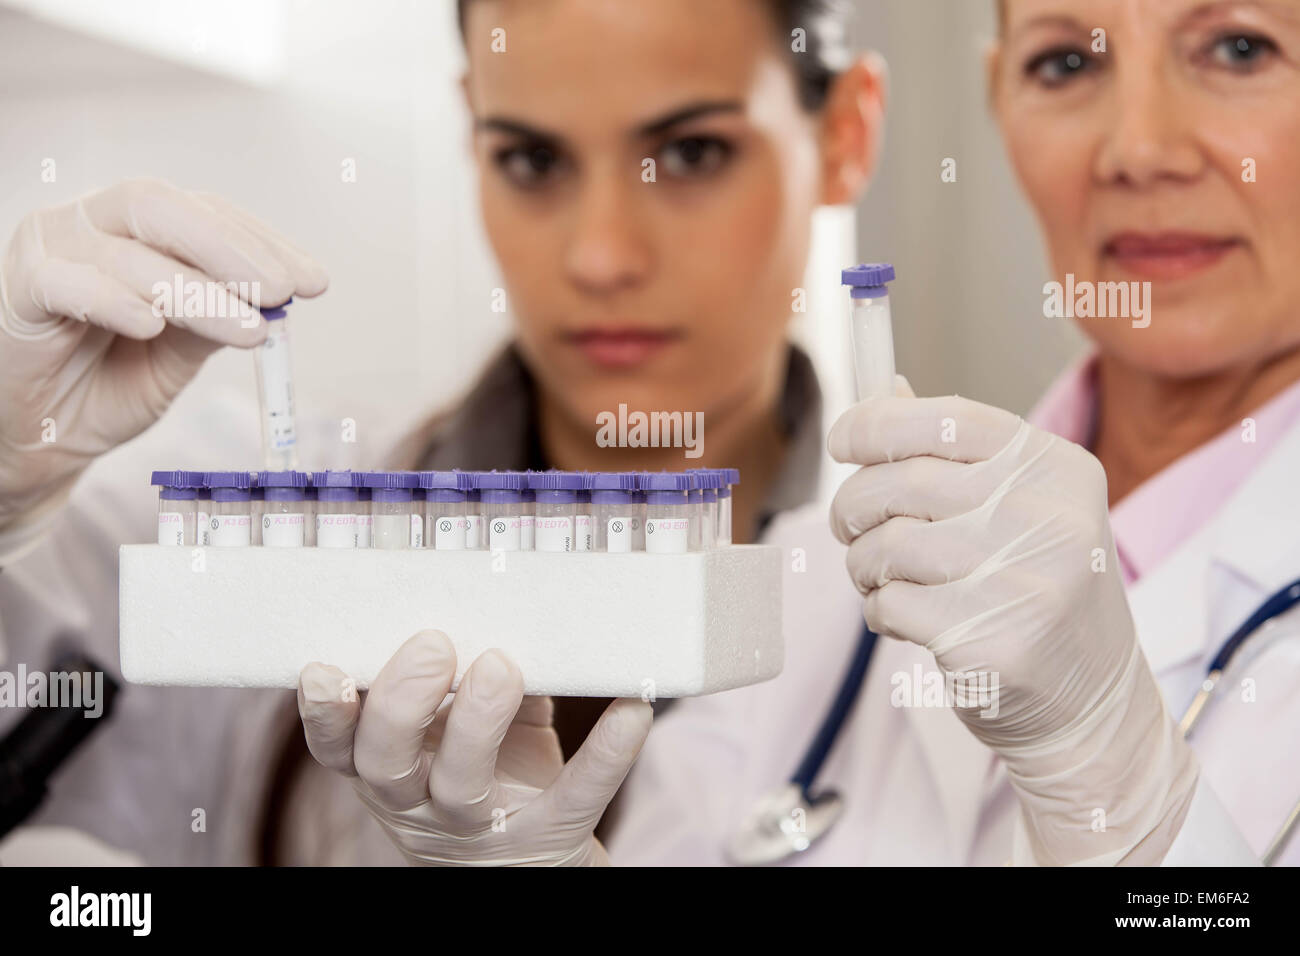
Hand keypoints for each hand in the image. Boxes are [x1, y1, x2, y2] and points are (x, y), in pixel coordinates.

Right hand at [0, 178, 327, 551]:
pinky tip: (153, 324)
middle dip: (232, 250)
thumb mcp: (181, 352)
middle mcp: (95, 223)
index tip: (315, 283)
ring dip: (198, 291)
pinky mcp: (21, 286)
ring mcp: (52, 247)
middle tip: (280, 292)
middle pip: (164, 208)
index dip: (265, 242)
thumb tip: (278, 299)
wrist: (44, 437)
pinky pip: (68, 282)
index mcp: (139, 228)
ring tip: (247, 330)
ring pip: (130, 252)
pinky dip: (116, 300)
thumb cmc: (109, 383)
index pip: (208, 215)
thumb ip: (219, 318)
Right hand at [298, 631, 653, 865]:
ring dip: (478, 721)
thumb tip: (488, 585)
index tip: (324, 668)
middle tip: (434, 645)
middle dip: (404, 703)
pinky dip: (607, 752)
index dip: (325, 714)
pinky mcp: (549, 834)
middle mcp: (420, 802)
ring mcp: (481, 824)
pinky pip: (577, 796)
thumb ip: (464, 664)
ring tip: (502, 665)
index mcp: (389, 767)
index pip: (338, 746)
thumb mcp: (459, 721)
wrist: (528, 860)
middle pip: (387, 763)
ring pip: (461, 784)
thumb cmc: (487, 764)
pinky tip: (633, 707)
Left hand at [828, 380, 1197, 864]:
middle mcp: (1049, 519)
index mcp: (1056, 470)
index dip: (876, 424)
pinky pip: (890, 604)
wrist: (1091, 703)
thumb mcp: (1020, 507)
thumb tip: (887, 392)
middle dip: (854, 505)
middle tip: (851, 526)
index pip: (947, 417)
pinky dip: (879, 611)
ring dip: (863, 565)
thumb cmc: (1039, 592)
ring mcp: (1024, 583)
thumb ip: (954, 450)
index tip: (843, 441)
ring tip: (883, 579)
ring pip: (886, 545)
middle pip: (901, 482)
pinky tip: (906, 620)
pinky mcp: (990, 642)